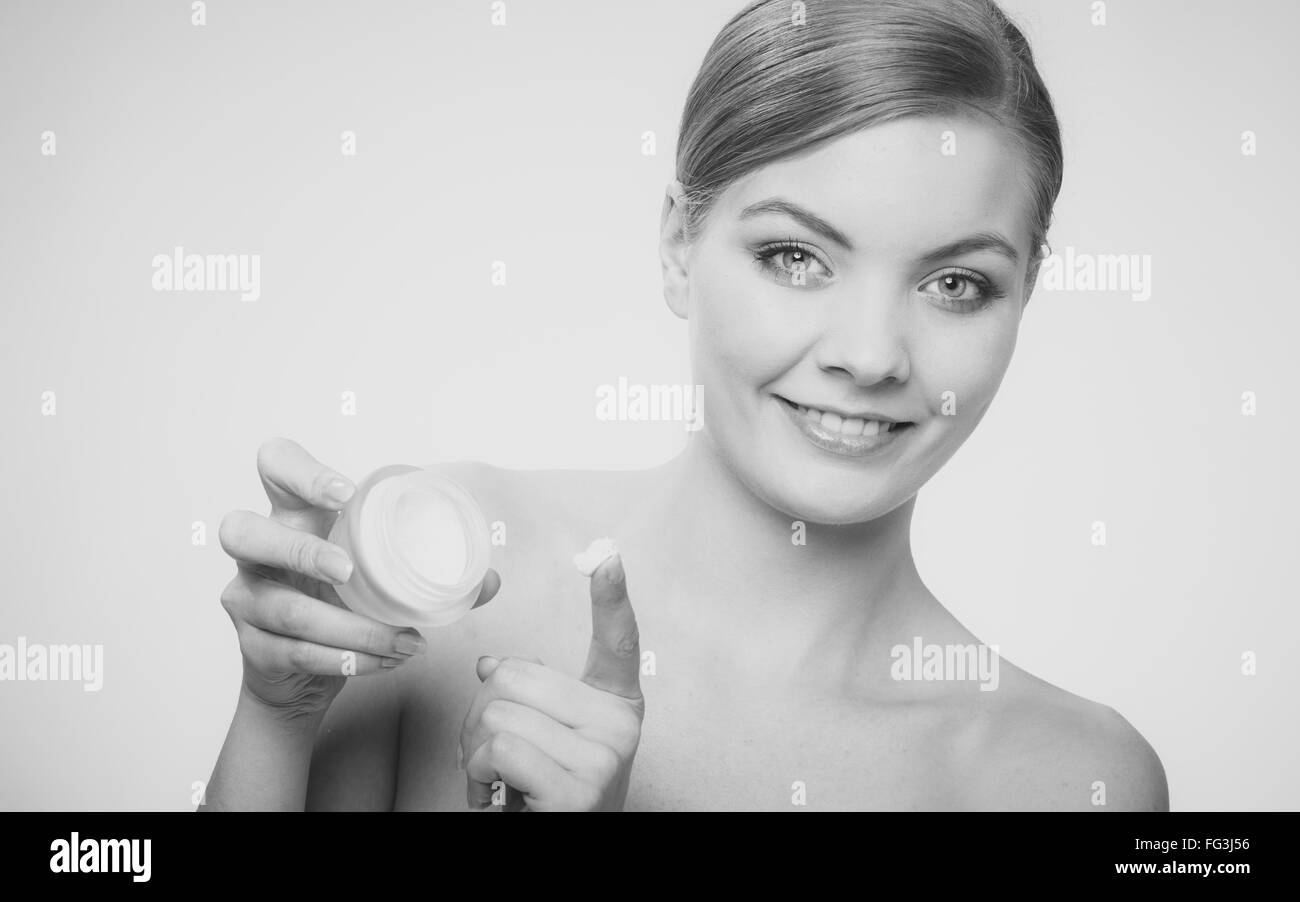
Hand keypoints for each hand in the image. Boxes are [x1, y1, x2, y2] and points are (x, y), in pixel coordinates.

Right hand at [218, 437, 499, 717]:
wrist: (303, 678)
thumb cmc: (344, 607)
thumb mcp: (382, 580)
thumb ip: (432, 575)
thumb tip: (490, 580)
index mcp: (295, 516)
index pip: (275, 465)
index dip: (301, 472)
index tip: (345, 494)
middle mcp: (260, 553)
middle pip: (241, 530)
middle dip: (298, 550)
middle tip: (348, 571)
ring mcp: (248, 599)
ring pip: (284, 609)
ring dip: (351, 628)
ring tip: (403, 642)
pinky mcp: (253, 646)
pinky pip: (296, 653)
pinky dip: (348, 660)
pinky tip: (386, 662)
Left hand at [459, 552, 643, 810]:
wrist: (563, 852)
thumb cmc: (548, 794)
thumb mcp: (549, 736)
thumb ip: (530, 695)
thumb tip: (489, 664)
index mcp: (616, 704)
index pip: (618, 641)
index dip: (613, 597)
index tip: (609, 557)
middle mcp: (620, 727)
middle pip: (515, 676)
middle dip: (480, 713)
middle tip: (495, 751)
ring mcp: (603, 758)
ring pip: (497, 714)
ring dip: (475, 751)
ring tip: (497, 778)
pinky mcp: (578, 789)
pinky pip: (501, 748)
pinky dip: (479, 773)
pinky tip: (497, 794)